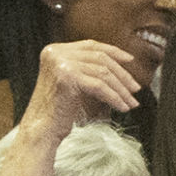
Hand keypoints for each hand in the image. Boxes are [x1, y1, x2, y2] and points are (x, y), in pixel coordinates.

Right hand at [21, 40, 140, 141]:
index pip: (91, 45)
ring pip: (103, 72)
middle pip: (100, 57)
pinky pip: (100, 86)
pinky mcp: (67, 77)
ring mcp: (60, 63)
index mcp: (54, 49)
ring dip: (121, 89)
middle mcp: (56, 52)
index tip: (130, 60)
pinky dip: (114, 97)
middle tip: (135, 88)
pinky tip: (122, 107)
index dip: (114, 52)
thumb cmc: (57, 111)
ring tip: (131, 102)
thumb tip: (120, 66)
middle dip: (122, 74)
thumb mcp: (73, 81)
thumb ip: (88, 67)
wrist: (41, 130)